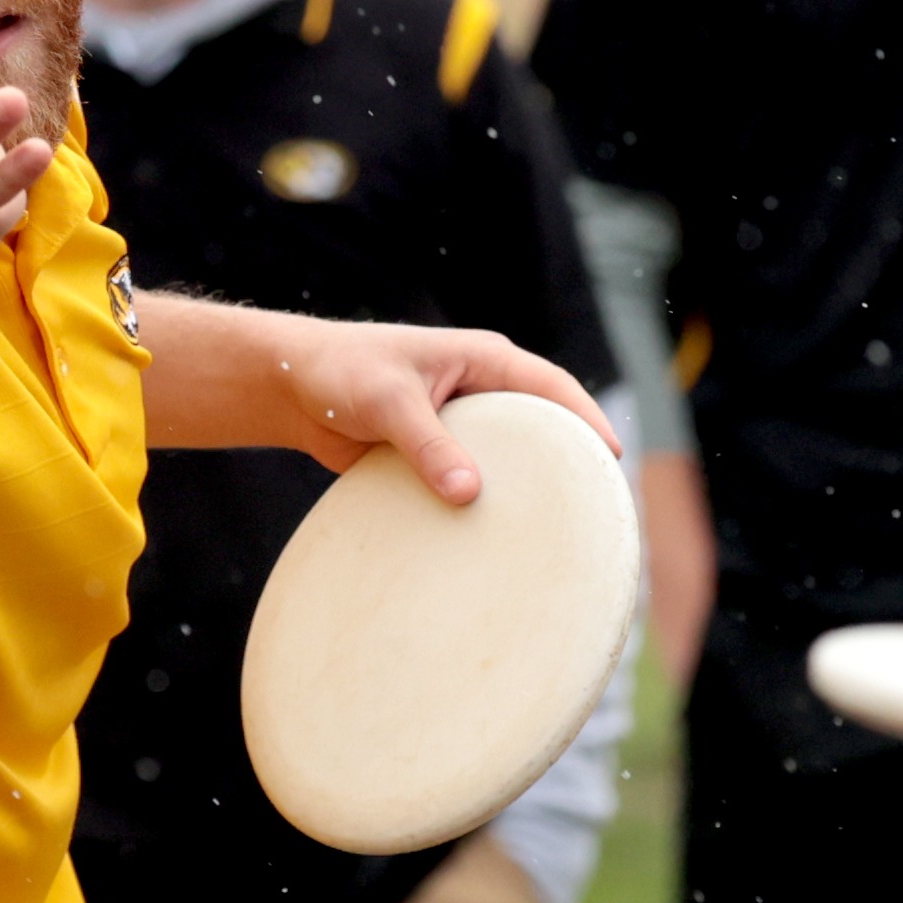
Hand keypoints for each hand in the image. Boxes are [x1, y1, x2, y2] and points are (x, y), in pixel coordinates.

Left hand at [277, 318, 619, 504]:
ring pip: (506, 459)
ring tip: (554, 533)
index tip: (611, 458)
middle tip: (596, 506)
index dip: (587, 419)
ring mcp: (458, 426)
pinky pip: (468, 482)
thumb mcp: (387, 402)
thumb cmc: (339, 374)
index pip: (551, 387)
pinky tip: (489, 542)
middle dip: (567, 460)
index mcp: (482, 360)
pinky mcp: (433, 455)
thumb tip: (469, 493)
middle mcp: (479, 392)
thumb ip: (428, 445)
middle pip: (539, 427)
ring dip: (525, 488)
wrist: (290, 388)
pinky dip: (481, 506)